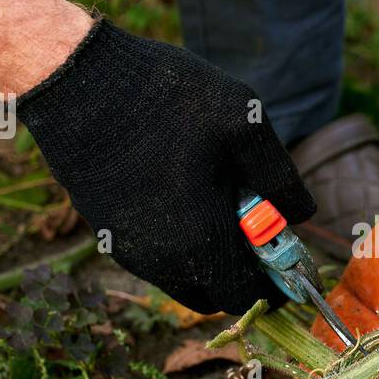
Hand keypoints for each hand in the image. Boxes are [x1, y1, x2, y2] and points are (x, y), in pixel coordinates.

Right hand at [17, 18, 315, 314]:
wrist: (77, 80)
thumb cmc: (167, 97)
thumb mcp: (244, 122)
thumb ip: (280, 177)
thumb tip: (302, 215)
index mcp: (201, 241)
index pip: (248, 297)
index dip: (275, 287)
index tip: (285, 259)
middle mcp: (162, 261)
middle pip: (214, 296)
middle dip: (240, 273)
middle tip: (252, 228)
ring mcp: (128, 250)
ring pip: (181, 279)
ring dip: (207, 257)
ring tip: (215, 199)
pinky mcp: (105, 233)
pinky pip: (154, 258)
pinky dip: (177, 243)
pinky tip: (180, 191)